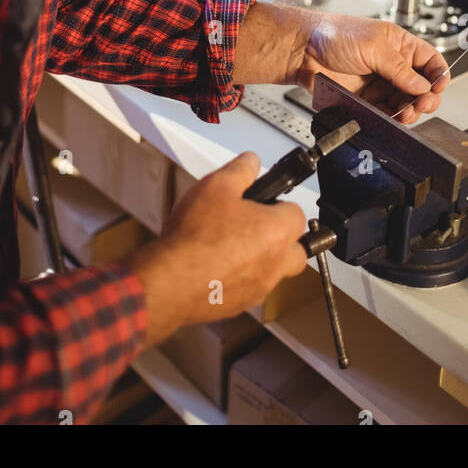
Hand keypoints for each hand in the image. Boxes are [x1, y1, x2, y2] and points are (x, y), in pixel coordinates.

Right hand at [130, 152, 307, 347]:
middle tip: (253, 226)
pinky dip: (240, 278)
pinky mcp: (240, 306)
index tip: (260, 201)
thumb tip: (252, 162)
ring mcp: (259, 289)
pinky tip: (215, 266)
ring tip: (230, 245)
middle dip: (281, 238)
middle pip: (296, 250)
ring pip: (274, 272)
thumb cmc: (196, 233)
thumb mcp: (216, 185)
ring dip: (261, 259)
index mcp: (277, 232)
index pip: (297, 214)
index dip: (278, 204)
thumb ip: (241, 170)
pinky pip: (250, 288)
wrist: (170, 281)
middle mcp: (276, 264)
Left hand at [297, 13, 449, 123]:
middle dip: (426, 98)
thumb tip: (422, 85)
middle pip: (421, 87)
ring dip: (409, 111)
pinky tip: (391, 117)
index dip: (439, 75)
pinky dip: (391, 118)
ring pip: (405, 103)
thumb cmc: (333, 34)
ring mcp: (380, 83)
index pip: (430, 61)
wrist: (303, 50)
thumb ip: (399, 68)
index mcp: (400, 45)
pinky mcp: (366, 99)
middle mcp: (393, 65)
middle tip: (421, 104)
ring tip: (405, 112)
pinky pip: (386, 113)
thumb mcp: (373, 46)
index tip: (439, 87)